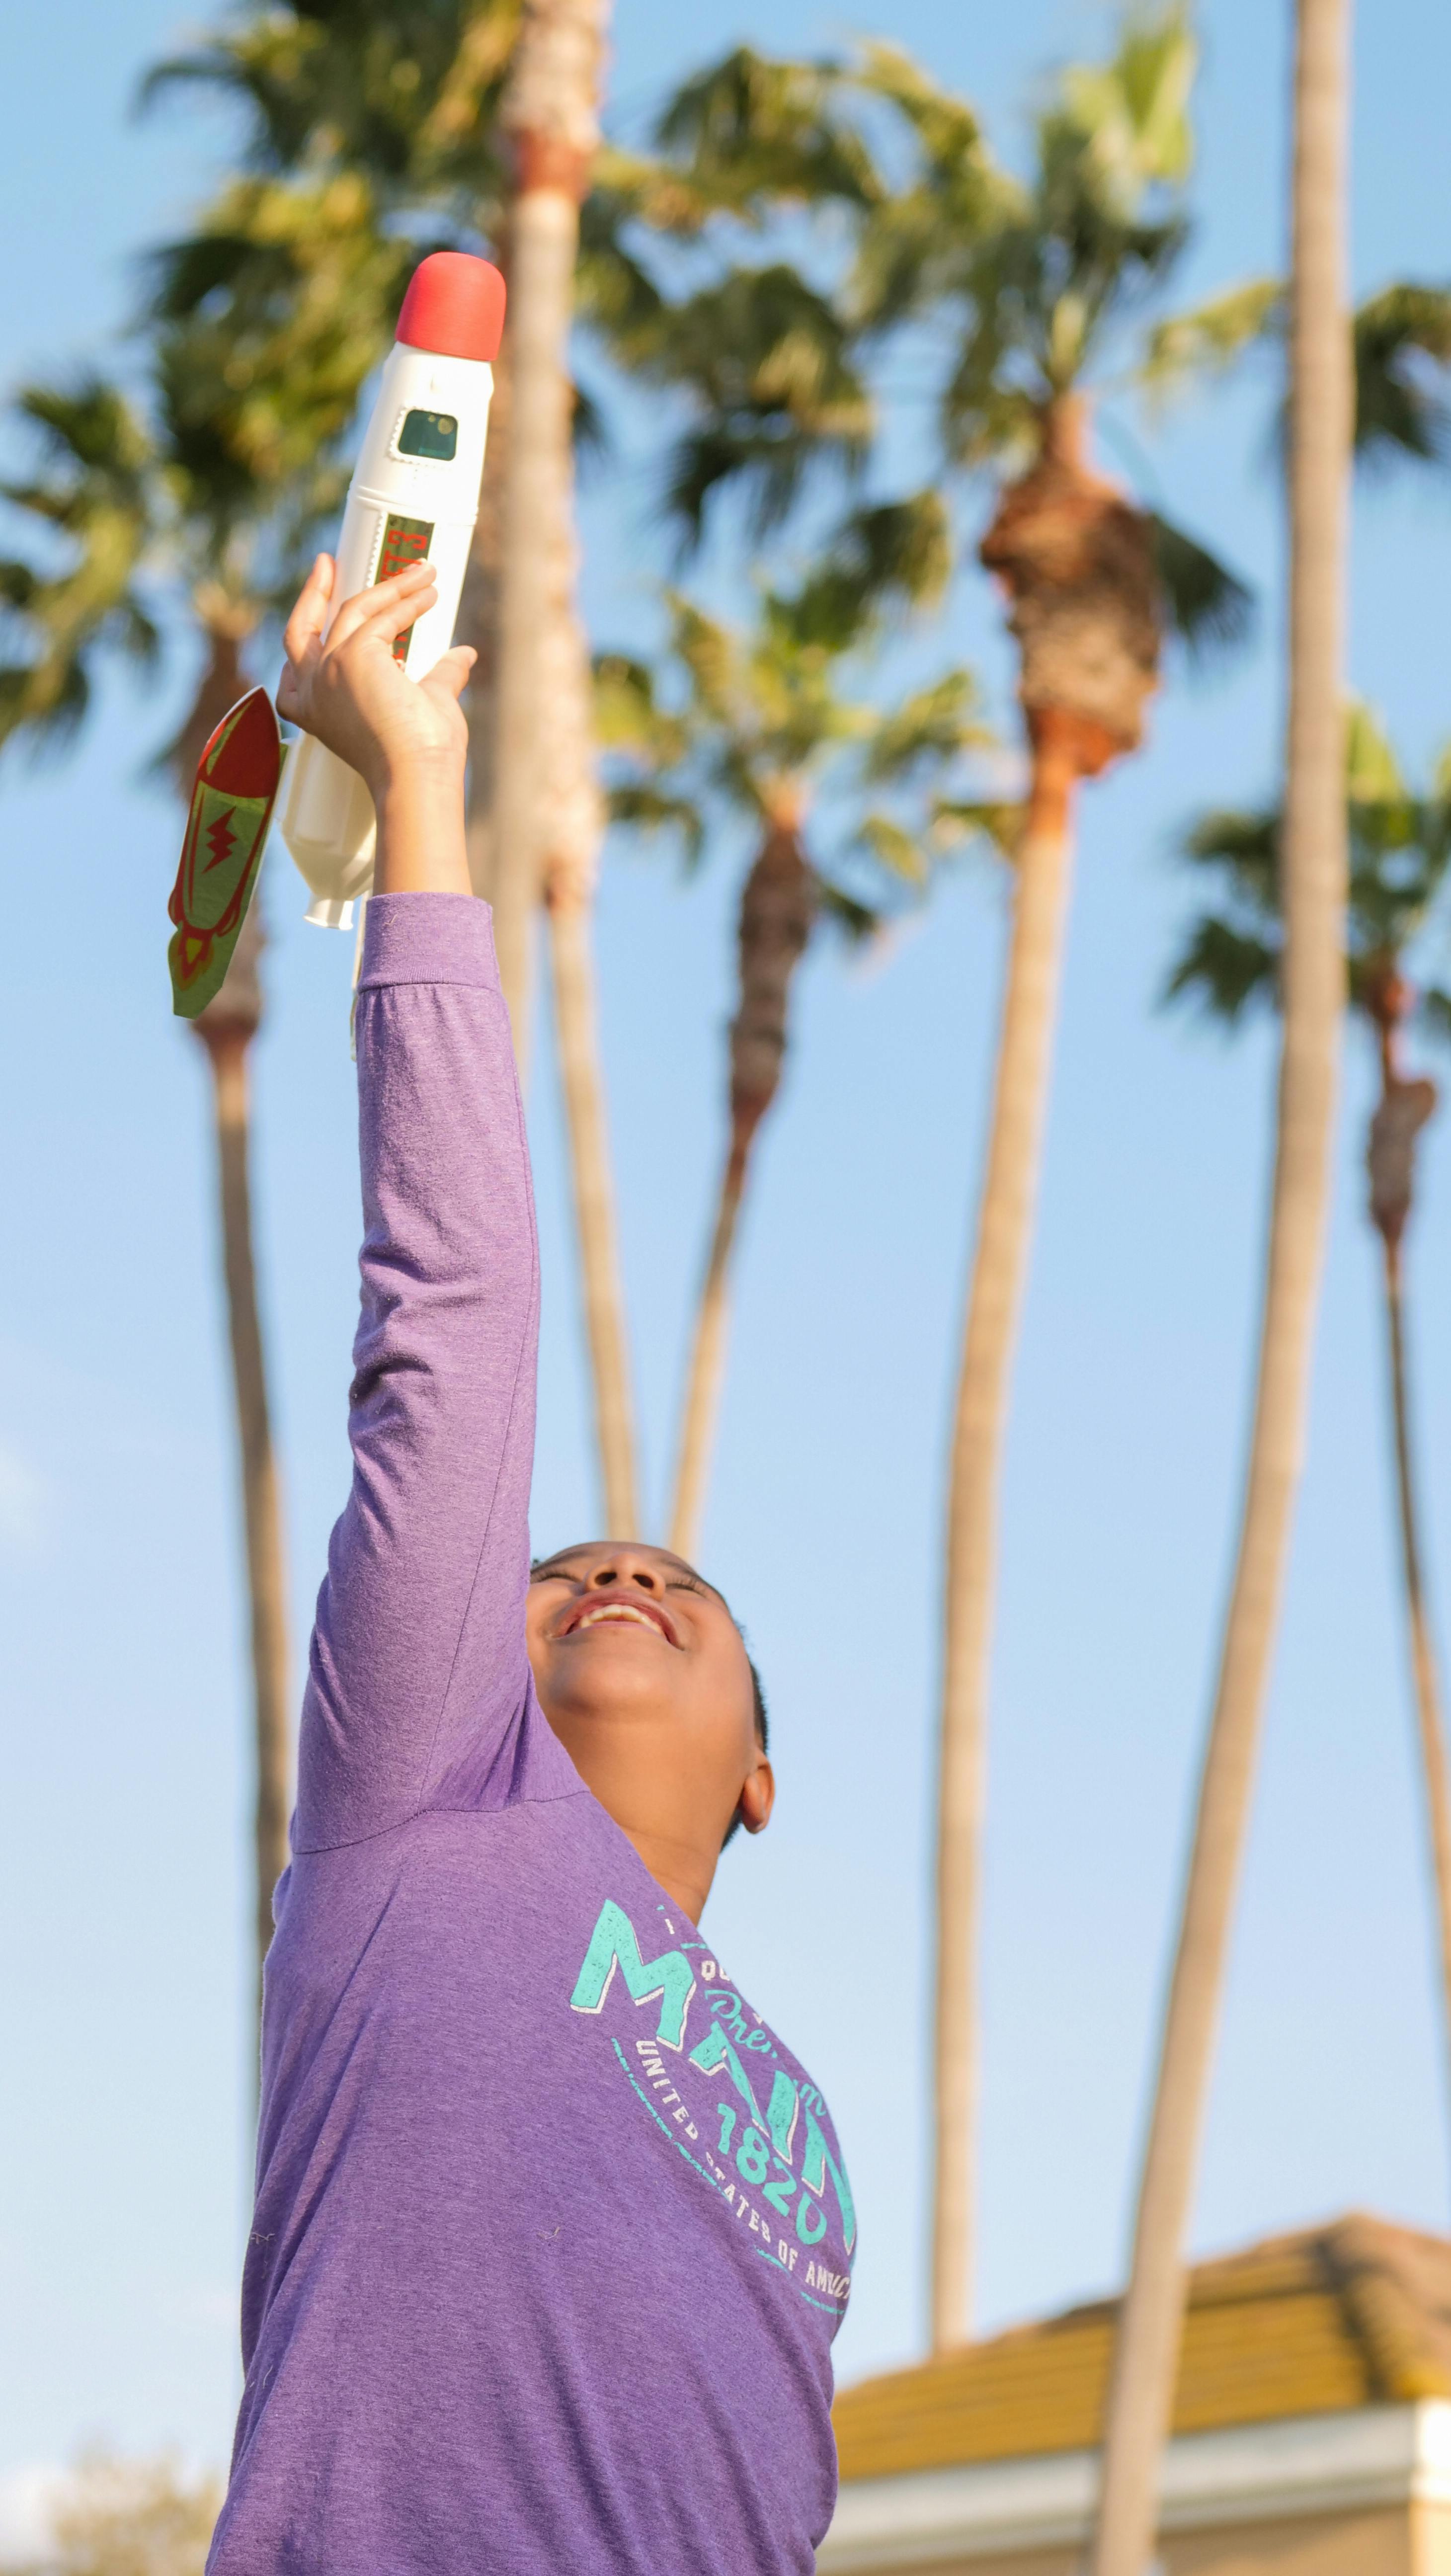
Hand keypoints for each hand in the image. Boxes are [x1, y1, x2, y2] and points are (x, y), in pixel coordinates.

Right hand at [278, 553, 474, 802]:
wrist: (418, 776)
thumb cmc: (420, 758)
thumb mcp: (426, 707)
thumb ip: (440, 678)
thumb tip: (463, 654)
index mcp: (317, 711)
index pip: (300, 666)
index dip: (312, 630)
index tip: (330, 601)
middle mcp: (312, 692)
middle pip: (300, 629)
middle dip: (315, 592)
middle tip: (329, 562)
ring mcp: (327, 673)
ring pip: (352, 611)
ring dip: (389, 587)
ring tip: (422, 571)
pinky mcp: (351, 657)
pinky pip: (381, 615)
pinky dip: (406, 600)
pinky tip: (429, 591)